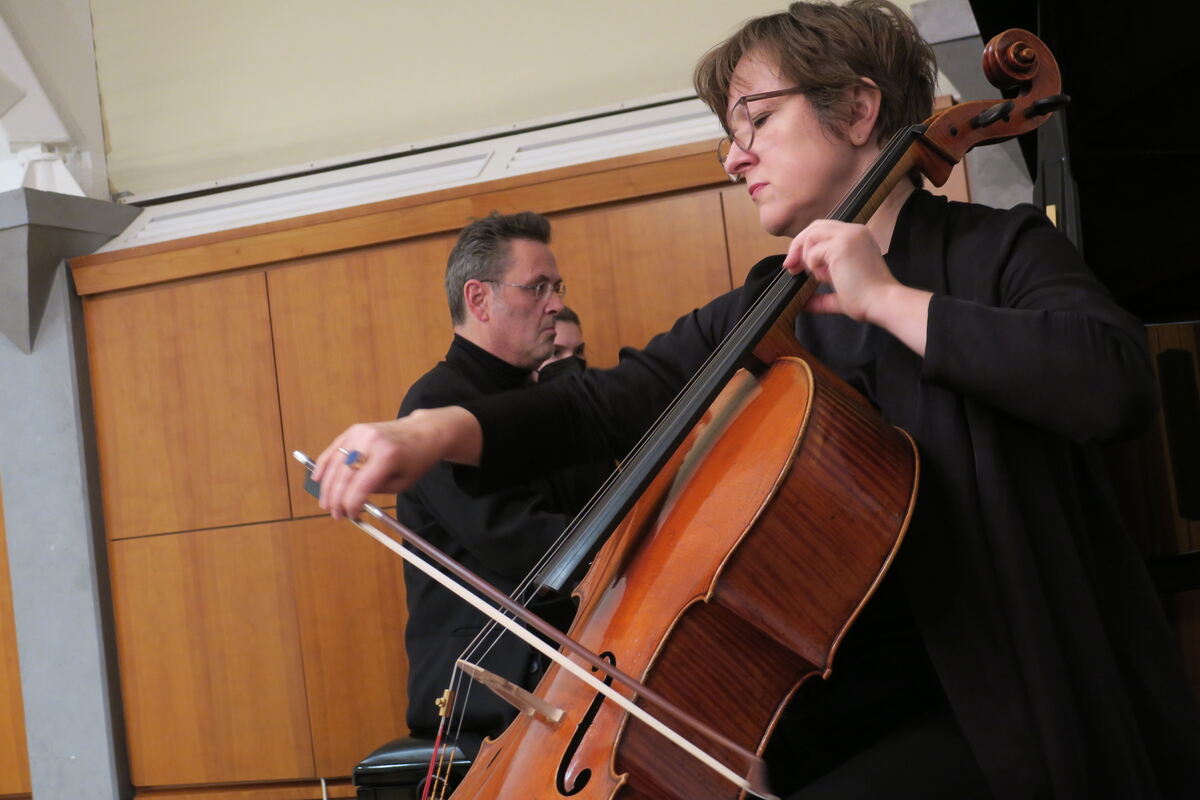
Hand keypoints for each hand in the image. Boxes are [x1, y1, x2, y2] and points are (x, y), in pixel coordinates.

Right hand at [312, 406, 481, 518]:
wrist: (423, 432)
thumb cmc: (416, 459)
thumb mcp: (403, 483)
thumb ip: (377, 490)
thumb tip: (351, 500)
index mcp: (387, 456)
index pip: (361, 485)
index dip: (351, 504)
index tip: (349, 516)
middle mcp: (371, 442)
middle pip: (345, 475)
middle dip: (337, 498)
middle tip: (335, 514)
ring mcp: (360, 433)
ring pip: (335, 463)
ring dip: (327, 486)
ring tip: (326, 503)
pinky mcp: (354, 429)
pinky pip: (334, 449)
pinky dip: (324, 464)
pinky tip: (317, 478)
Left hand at [782, 219, 931, 354]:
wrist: (882, 303)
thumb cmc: (867, 300)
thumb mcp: (840, 292)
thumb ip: (822, 296)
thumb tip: (804, 303)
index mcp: (857, 237)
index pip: (824, 230)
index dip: (806, 245)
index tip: (796, 266)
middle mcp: (854, 231)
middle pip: (815, 227)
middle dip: (798, 246)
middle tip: (790, 267)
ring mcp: (848, 236)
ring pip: (811, 235)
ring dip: (806, 257)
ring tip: (817, 275)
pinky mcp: (842, 245)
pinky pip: (813, 251)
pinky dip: (813, 265)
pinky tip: (825, 277)